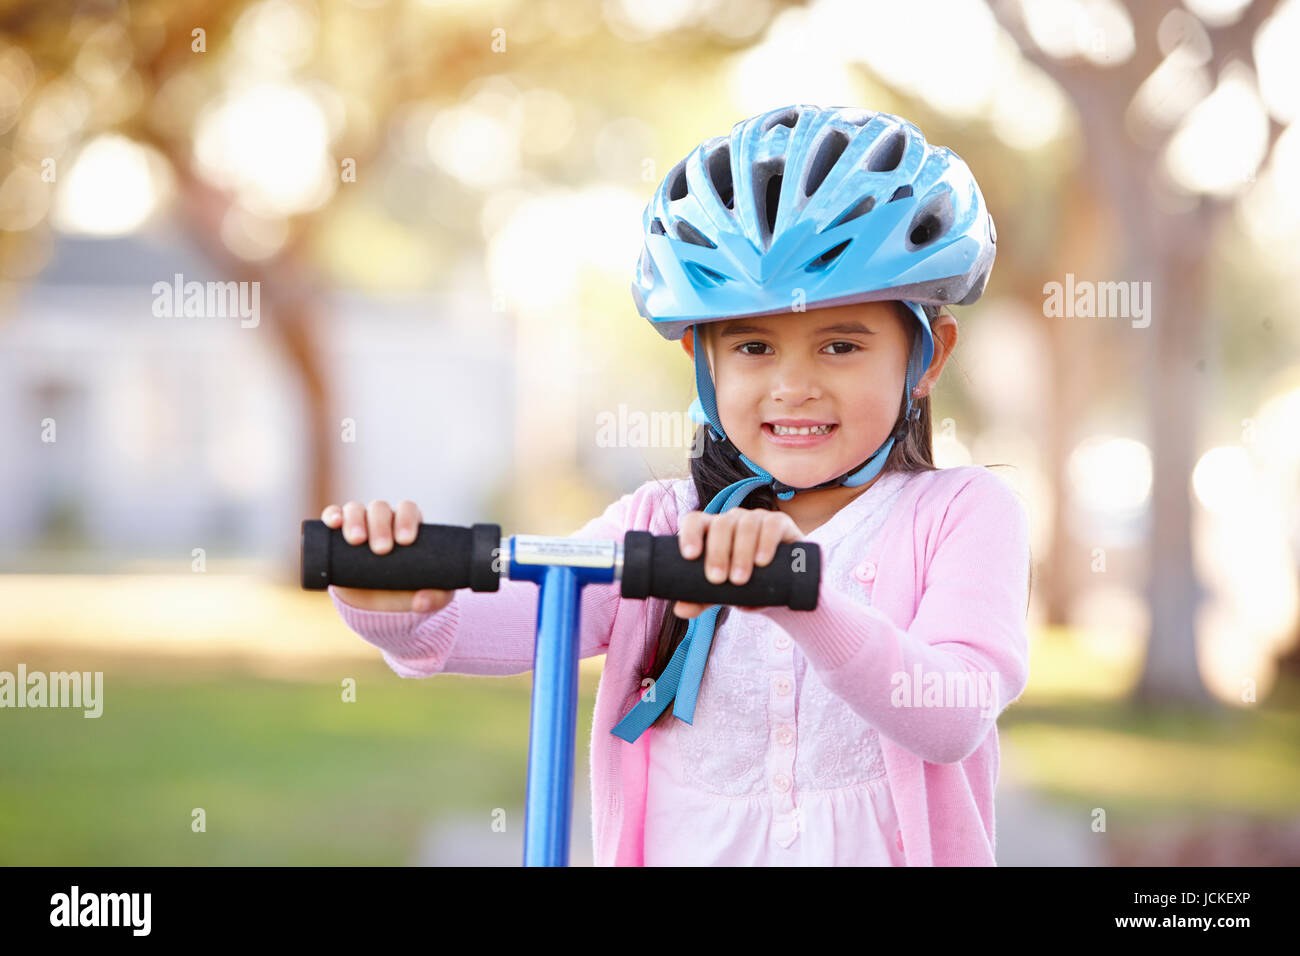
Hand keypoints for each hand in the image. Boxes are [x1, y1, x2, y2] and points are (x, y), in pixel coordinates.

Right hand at [320, 500, 453, 613]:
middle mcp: (382, 521)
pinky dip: (332, 515)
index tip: (405, 541)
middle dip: (380, 525)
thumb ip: (434, 599)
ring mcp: (358, 525)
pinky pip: (332, 516)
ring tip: (356, 540)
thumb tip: (421, 602)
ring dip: (355, 520)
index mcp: (407, 526)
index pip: (408, 509)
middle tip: (381, 549)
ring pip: (355, 509)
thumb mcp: (431, 598)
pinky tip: (334, 523)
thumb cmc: (408, 593)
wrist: (376, 607)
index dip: (406, 519)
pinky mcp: (335, 537)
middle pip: (380, 508)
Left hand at [673, 507, 803, 618]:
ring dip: (741, 552)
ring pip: (746, 525)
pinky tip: (762, 561)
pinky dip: (766, 542)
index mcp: (711, 530)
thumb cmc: (743, 581)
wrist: (780, 583)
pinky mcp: (780, 523)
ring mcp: (756, 518)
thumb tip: (681, 610)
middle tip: (717, 579)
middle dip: (717, 553)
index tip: (690, 556)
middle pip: (721, 525)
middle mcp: (732, 520)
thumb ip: (701, 598)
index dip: (690, 534)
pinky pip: (772, 525)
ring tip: (739, 579)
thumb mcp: (721, 591)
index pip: (695, 521)